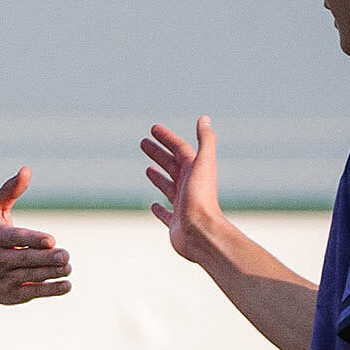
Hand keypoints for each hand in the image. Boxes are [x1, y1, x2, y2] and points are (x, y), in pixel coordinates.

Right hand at [0, 168, 71, 305]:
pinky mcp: (12, 295)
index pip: (16, 239)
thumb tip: (26, 170)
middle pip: (26, 260)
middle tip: (66, 255)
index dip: (33, 240)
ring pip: (31, 277)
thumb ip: (9, 191)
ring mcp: (5, 279)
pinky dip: (51, 290)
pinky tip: (66, 285)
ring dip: (52, 273)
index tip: (51, 241)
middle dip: (47, 259)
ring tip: (68, 267)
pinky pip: (33, 293)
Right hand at [143, 118, 227, 267]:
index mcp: (195, 170)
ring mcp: (182, 205)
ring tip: (147, 169)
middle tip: (143, 143)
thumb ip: (206, 140)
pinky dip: (159, 208)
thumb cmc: (201, 197)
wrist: (201, 232)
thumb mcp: (203, 163)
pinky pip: (166, 213)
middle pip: (171, 165)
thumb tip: (205, 118)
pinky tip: (153, 205)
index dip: (167, 138)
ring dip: (158, 176)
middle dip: (158, 153)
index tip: (153, 129)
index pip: (179, 149)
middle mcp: (190, 186)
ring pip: (168, 186)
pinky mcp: (176, 223)